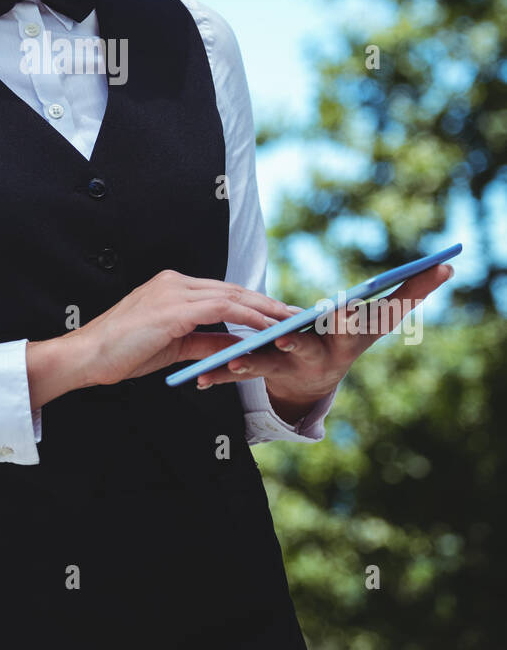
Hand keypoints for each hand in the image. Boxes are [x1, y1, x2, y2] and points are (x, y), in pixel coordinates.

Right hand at [81, 269, 297, 386]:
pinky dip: (249, 317)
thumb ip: (205, 343)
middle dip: (268, 302)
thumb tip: (237, 347)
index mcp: (172, 286)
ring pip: (233, 295)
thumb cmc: (122, 353)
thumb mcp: (173, 347)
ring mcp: (175, 291)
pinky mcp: (174, 308)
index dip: (253, 300)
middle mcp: (175, 281)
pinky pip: (223, 309)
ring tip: (292, 320)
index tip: (279, 312)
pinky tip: (268, 328)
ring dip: (266, 308)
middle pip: (233, 288)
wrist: (88, 356)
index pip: (223, 290)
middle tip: (298, 313)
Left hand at [192, 263, 456, 419]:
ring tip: (229, 358)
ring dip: (248, 361)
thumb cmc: (351, 337)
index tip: (342, 305)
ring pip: (265, 365)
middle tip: (287, 337)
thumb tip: (449, 266)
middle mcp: (316, 354)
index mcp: (345, 338)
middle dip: (296, 341)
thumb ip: (411, 292)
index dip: (348, 314)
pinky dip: (218, 373)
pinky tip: (199, 377)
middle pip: (306, 346)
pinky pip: (236, 373)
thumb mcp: (379, 318)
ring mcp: (287, 367)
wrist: (315, 383)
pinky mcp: (259, 371)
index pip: (350, 323)